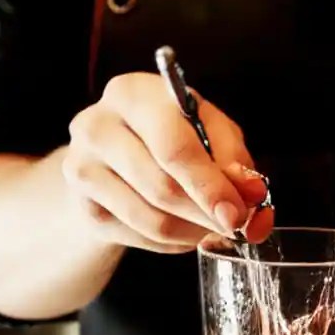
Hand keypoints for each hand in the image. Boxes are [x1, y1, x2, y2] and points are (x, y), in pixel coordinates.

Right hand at [62, 73, 273, 252]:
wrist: (115, 151)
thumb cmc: (171, 130)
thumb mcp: (209, 128)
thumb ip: (233, 158)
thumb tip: (252, 193)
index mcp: (130, 93)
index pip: (173, 148)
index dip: (210, 185)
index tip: (239, 212)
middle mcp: (96, 127)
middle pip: (161, 187)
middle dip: (206, 212)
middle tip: (236, 224)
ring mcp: (82, 169)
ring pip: (151, 219)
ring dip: (193, 231)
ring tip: (213, 225)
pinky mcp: (83, 207)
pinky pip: (140, 236)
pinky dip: (174, 241)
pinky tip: (186, 228)